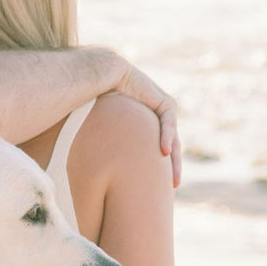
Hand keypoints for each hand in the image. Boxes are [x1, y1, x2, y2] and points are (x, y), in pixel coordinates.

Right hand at [105, 54, 181, 186]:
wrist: (102, 77)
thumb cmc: (97, 103)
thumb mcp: (107, 132)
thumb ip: (108, 147)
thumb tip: (92, 169)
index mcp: (146, 127)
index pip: (157, 150)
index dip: (158, 168)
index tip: (156, 187)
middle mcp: (158, 119)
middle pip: (170, 147)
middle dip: (173, 168)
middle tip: (174, 188)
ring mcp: (164, 110)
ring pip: (173, 139)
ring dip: (174, 160)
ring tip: (173, 179)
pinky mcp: (165, 102)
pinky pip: (168, 123)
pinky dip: (166, 137)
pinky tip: (163, 152)